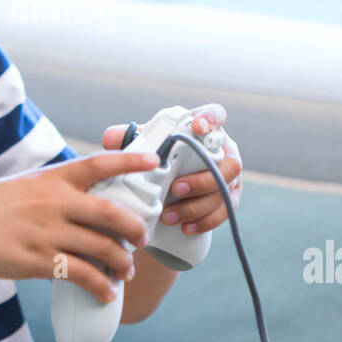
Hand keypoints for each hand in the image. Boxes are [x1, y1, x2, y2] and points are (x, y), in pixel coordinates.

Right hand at [0, 150, 161, 303]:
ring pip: (103, 248)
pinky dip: (101, 286)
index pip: (99, 164)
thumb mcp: (25, 186)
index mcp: (52, 179)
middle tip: (141, 239)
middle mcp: (54, 203)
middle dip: (135, 229)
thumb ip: (56, 192)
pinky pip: (82, 275)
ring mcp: (48, 233)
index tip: (153, 162)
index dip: (129, 160)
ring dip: (122, 262)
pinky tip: (107, 293)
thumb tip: (85, 207)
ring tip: (126, 270)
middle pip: (111, 214)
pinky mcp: (39, 261)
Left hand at [102, 103, 242, 236]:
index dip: (211, 119)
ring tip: (170, 216)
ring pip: (225, 190)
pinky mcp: (230, 199)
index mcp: (205, 129)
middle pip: (229, 162)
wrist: (167, 184)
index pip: (216, 115)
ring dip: (198, 205)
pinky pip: (225, 212)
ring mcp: (230, 176)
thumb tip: (111, 139)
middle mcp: (224, 150)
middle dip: (202, 178)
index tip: (196, 126)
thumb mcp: (144, 144)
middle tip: (175, 188)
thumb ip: (127, 138)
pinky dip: (205, 221)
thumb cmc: (158, 154)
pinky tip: (186, 227)